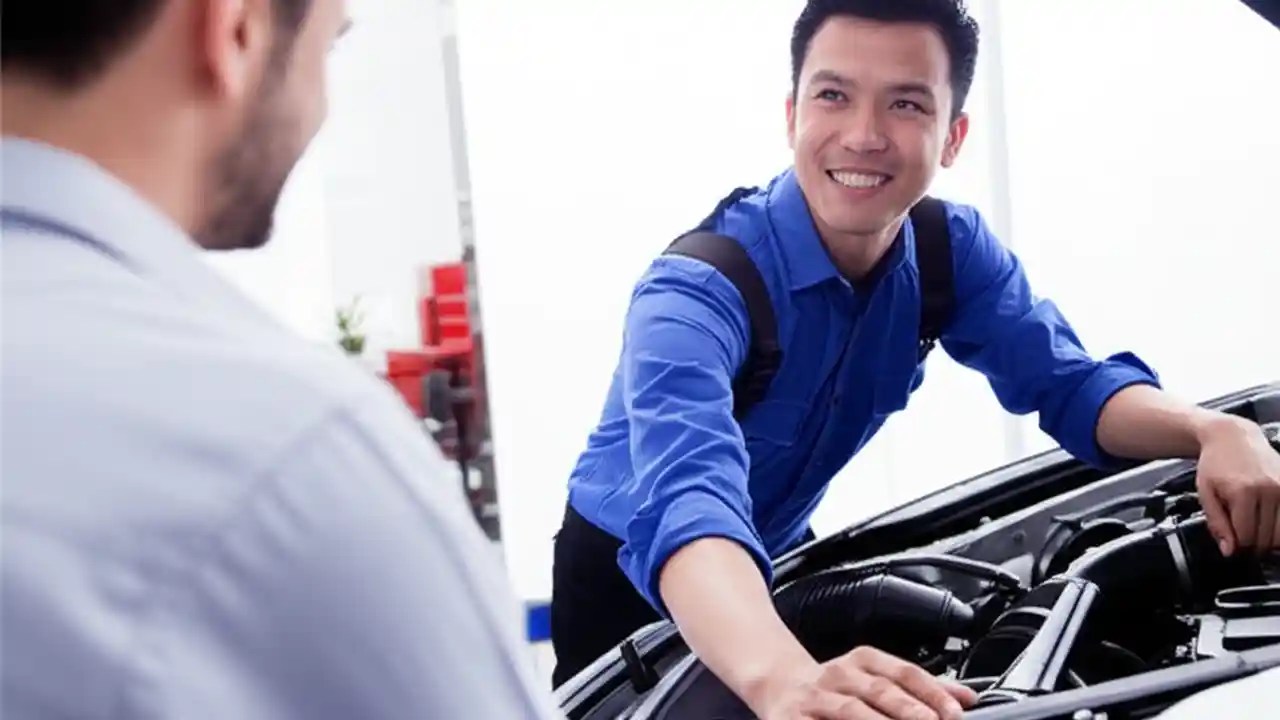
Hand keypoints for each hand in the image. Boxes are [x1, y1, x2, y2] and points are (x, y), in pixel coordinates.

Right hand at [754, 646, 976, 719]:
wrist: (775, 682)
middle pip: (880, 691)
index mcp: (863, 661)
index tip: (955, 713)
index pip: (903, 672)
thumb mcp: (874, 677)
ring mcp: (815, 697)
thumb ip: (919, 688)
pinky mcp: (793, 718)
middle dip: (909, 710)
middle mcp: (839, 675)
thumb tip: (968, 698)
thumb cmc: (834, 687)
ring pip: (851, 711)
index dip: (932, 692)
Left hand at [1195, 416, 1279, 555]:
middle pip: (1268, 538)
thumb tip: (1229, 551)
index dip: (1238, 546)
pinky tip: (1269, 521)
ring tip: (1257, 530)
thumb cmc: (1215, 463)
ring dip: (1271, 539)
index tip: (1232, 544)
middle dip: (1254, 545)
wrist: (1232, 436)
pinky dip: (1279, 525)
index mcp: (1244, 492)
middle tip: (1244, 539)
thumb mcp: (1206, 493)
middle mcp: (1270, 490)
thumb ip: (1216, 523)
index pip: (1246, 537)